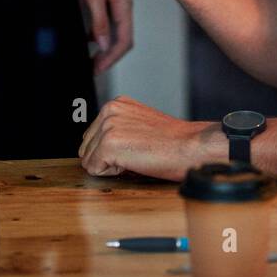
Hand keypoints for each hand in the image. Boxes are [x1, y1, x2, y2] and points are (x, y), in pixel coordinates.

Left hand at [66, 0, 133, 74]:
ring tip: (89, 58)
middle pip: (120, 37)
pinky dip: (96, 32)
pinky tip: (85, 36)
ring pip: (112, 29)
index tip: (96, 71)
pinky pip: (103, 20)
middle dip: (108, 56)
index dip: (111, 58)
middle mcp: (119, 3)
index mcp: (122, 4)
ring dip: (102, 45)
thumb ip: (98, 19)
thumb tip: (101, 45)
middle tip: (92, 70)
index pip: (123, 40)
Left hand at [79, 95, 223, 180]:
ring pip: (88, 160)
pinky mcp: (108, 144)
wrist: (190, 146)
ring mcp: (107, 127)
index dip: (112, 150)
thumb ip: (119, 127)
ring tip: (135, 156)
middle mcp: (108, 111)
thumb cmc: (172, 141)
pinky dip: (112, 173)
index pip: (92, 137)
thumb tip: (98, 147)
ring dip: (110, 165)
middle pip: (86, 148)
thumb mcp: (140, 124)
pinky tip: (133, 162)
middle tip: (136, 153)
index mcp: (116, 104)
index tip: (135, 147)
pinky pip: (94, 170)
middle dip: (107, 158)